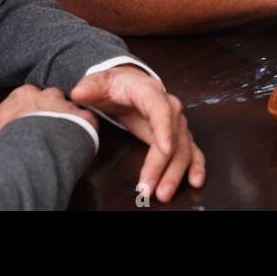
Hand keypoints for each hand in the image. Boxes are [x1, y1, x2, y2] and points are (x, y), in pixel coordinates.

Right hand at [0, 84, 96, 146]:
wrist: (34, 150)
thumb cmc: (8, 140)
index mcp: (25, 95)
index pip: (27, 97)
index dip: (26, 110)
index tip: (25, 121)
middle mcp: (48, 95)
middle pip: (50, 99)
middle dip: (48, 111)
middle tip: (43, 128)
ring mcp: (68, 106)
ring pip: (70, 108)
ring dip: (66, 119)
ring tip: (60, 135)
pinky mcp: (86, 120)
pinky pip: (89, 121)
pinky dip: (84, 128)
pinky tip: (79, 138)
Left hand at [69, 65, 204, 203]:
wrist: (128, 83)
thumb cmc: (115, 84)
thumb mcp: (100, 82)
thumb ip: (90, 86)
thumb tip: (80, 92)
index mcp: (150, 91)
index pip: (160, 109)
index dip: (164, 128)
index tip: (164, 148)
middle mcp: (169, 107)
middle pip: (173, 137)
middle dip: (163, 165)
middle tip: (149, 189)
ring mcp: (176, 123)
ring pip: (183, 149)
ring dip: (176, 172)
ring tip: (163, 193)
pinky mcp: (178, 136)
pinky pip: (192, 151)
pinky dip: (196, 165)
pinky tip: (195, 181)